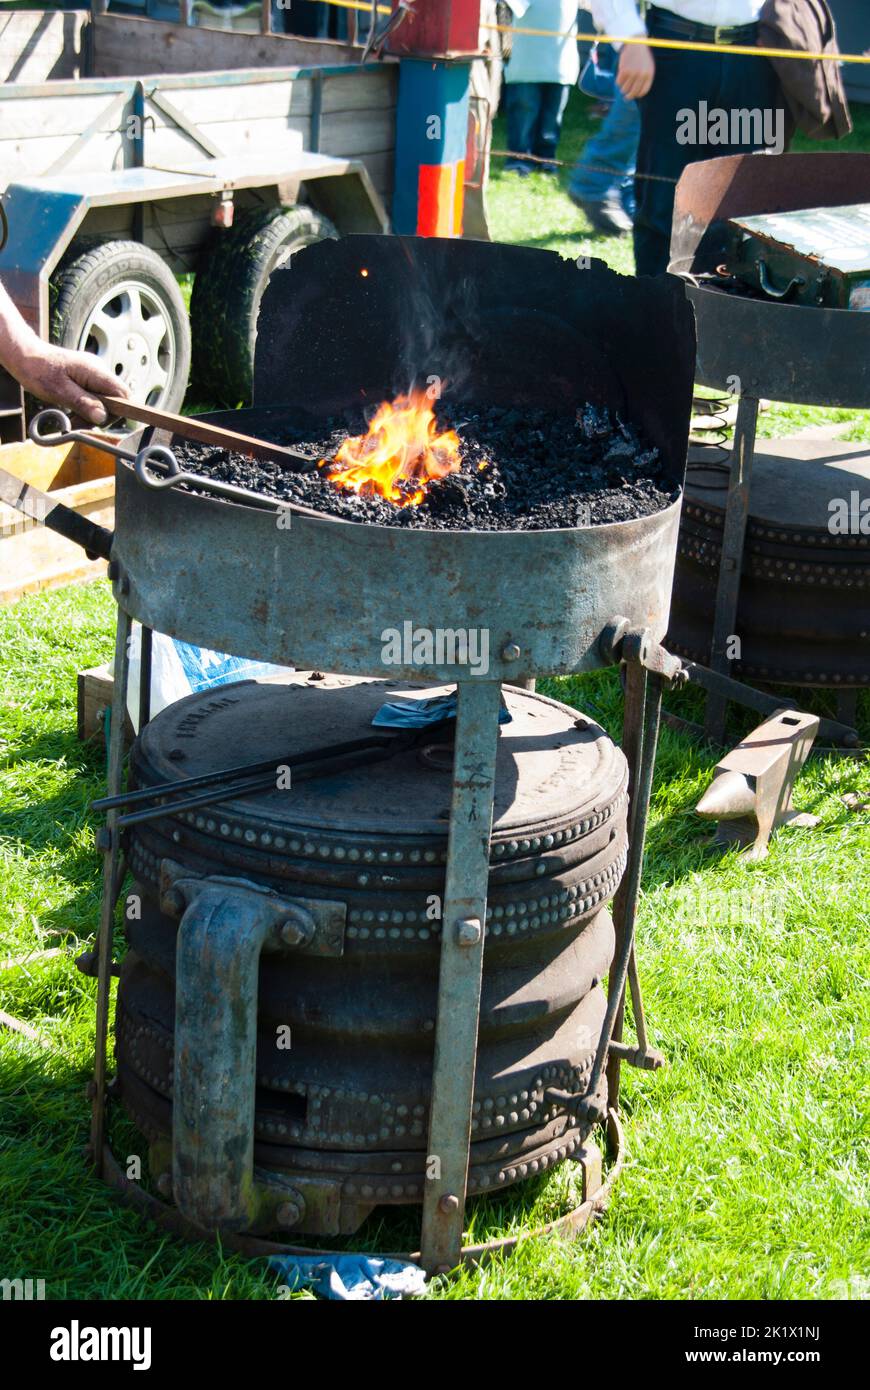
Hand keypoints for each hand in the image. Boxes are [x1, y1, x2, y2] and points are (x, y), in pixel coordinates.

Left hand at [15, 341, 130, 424]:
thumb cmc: (38, 370)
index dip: (118, 411)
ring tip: (72, 418)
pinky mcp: (87, 379)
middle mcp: (98, 370)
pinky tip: (72, 410)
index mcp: (94, 371)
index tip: (99, 421)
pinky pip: (95, 397)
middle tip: (79, 423)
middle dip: (101, 416)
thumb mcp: (59, 390)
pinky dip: (86, 408)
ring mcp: (94, 374)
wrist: (25, 356)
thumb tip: (103, 417)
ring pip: (105, 401)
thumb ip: (83, 403)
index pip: (123, 393)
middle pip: (116, 399)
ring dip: (91, 414)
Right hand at [617, 42, 654, 100]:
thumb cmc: (642, 56)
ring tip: (623, 86)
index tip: (634, 95)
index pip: (643, 91)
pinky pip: (619, 82)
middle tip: (626, 98)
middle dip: (628, 97)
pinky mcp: (624, 70)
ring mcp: (633, 73)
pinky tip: (620, 79)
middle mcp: (641, 75)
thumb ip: (644, 79)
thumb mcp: (648, 67)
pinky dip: (618, 82)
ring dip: (622, 89)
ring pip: (624, 89)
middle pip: (633, 92)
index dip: (637, 95)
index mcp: (649, 75)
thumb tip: (636, 94)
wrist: (635, 43)